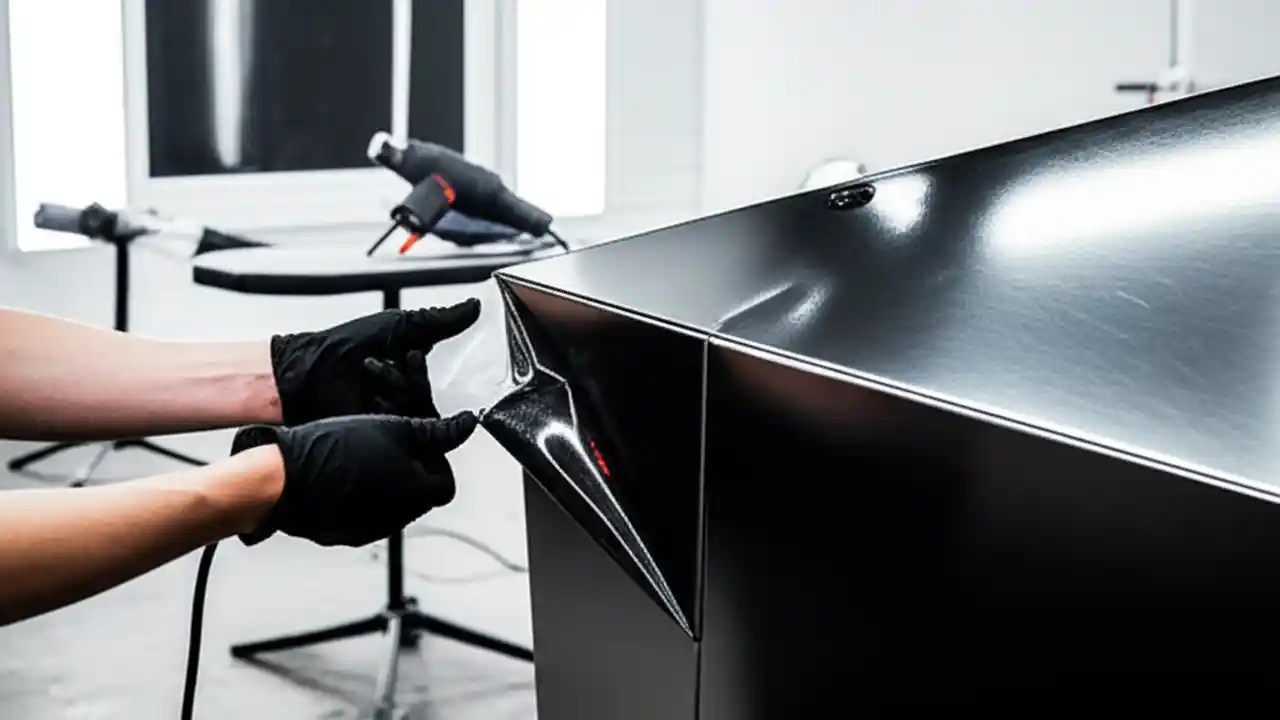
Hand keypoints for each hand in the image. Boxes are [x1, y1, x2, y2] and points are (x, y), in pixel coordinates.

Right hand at [231, 412, 476, 545]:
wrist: (281, 479)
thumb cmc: (333, 449)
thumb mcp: (392, 427)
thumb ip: (435, 431)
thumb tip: (468, 423)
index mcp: (416, 492)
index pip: (446, 483)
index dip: (436, 461)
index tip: (416, 444)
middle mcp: (398, 517)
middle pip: (421, 496)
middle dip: (412, 471)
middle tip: (387, 446)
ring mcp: (371, 530)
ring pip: (394, 506)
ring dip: (388, 484)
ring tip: (360, 458)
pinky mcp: (345, 535)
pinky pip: (366, 516)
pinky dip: (363, 498)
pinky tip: (342, 476)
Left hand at [270, 300, 479, 424]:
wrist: (304, 376)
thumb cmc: (340, 347)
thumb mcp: (396, 326)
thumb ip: (438, 320)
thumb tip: (474, 306)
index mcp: (410, 364)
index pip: (443, 371)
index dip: (430, 364)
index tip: (415, 354)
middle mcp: (405, 391)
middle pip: (431, 393)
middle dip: (409, 378)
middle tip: (392, 363)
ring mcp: (395, 414)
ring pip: (419, 411)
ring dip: (394, 390)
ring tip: (369, 376)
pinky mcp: (385, 434)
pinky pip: (406, 430)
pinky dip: (388, 412)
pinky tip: (370, 400)